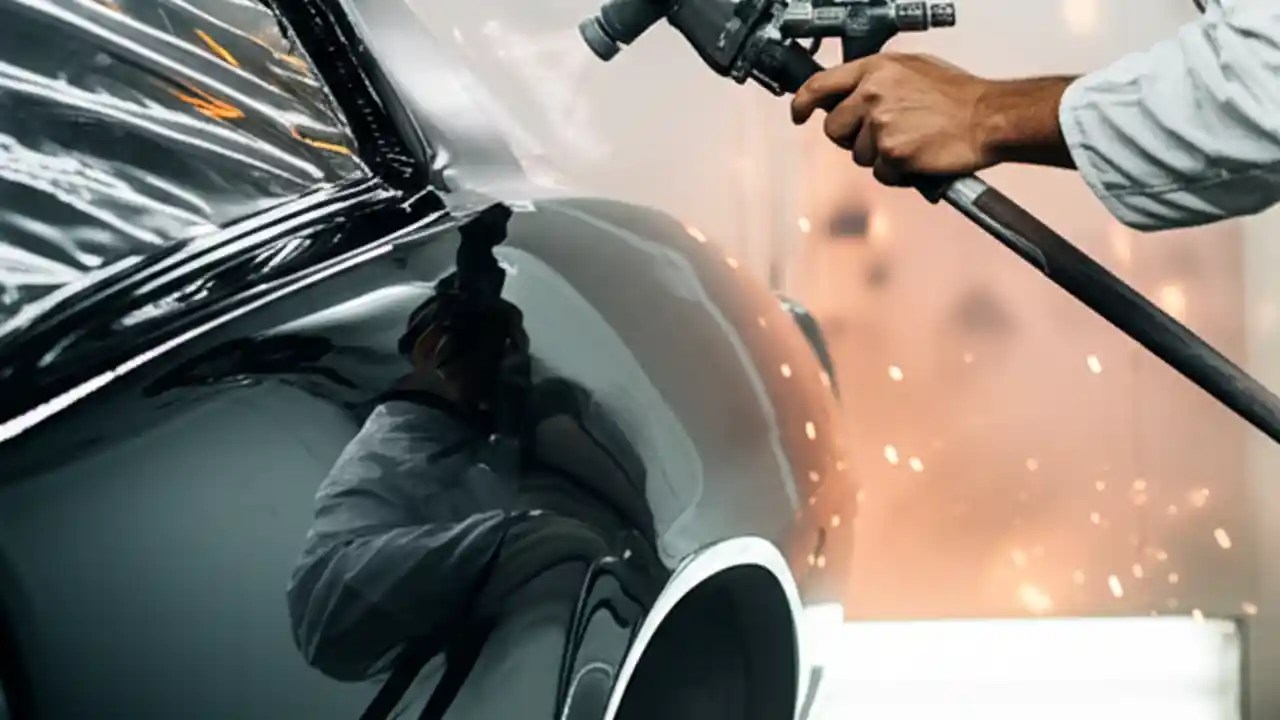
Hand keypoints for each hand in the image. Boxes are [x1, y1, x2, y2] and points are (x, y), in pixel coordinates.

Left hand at [791, 53, 994, 185]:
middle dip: (852, 137)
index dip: (802, 102)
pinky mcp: (892, 153)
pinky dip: (897, 173)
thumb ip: (877, 80)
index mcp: (875, 69)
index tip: (797, 113)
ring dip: (881, 156)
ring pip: (858, 155)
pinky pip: (881, 173)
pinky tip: (918, 157)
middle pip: (834, 128)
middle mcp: (872, 94)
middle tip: (883, 135)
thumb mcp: (912, 70)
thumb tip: (851, 95)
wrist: (988, 117)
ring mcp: (881, 124)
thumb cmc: (958, 96)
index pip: (820, 85)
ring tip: (912, 141)